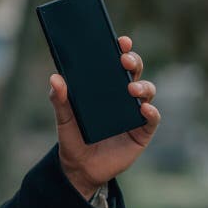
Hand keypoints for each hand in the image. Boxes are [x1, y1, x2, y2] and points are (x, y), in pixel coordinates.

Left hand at [49, 35, 160, 198]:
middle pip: (134, 72)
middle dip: (132, 61)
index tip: (119, 40)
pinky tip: (143, 109)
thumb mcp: (63, 117)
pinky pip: (152, 118)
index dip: (120, 49)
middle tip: (124, 59)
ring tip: (130, 88)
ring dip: (142, 85)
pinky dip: (151, 111)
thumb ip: (59, 99)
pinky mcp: (142, 132)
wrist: (80, 167)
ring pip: (147, 91)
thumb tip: (55, 77)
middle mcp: (122, 95)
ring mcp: (134, 112)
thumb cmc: (73, 137)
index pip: (114, 63)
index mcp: (104, 86)